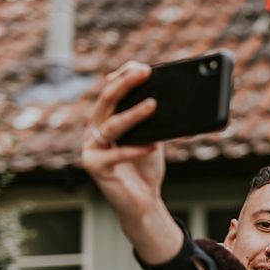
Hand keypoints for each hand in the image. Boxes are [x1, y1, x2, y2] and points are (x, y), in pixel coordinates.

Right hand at [81, 61, 182, 263]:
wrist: (143, 202)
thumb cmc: (147, 168)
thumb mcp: (154, 138)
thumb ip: (157, 120)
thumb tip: (177, 98)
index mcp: (106, 119)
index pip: (111, 91)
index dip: (124, 77)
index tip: (143, 67)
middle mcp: (94, 130)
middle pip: (107, 101)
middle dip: (125, 84)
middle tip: (144, 73)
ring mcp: (92, 148)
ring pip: (111, 125)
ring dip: (133, 115)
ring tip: (153, 105)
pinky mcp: (95, 166)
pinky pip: (116, 154)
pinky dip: (135, 149)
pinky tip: (153, 145)